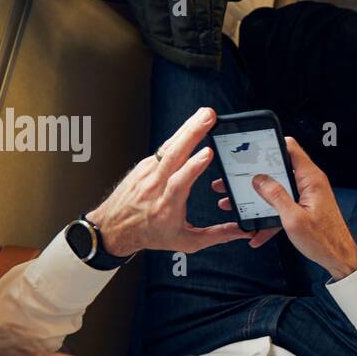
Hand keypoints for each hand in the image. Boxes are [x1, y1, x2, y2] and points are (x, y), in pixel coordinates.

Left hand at [86, 107, 251, 256]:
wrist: (115, 227)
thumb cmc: (150, 234)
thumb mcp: (185, 242)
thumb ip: (216, 235)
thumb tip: (242, 231)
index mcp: (166, 207)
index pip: (179, 183)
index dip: (193, 167)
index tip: (208, 152)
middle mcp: (155, 186)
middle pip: (173, 155)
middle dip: (192, 134)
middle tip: (208, 118)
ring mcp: (148, 173)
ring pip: (169, 146)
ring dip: (187, 128)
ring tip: (205, 114)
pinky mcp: (146, 164)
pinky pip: (165, 147)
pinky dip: (180, 135)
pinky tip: (193, 124)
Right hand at [213, 137, 356, 278]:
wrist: (339, 258)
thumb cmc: (324, 240)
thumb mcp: (294, 218)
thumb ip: (276, 196)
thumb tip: (259, 179)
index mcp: (310, 178)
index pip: (290, 148)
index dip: (270, 145)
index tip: (251, 150)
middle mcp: (309, 182)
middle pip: (279, 168)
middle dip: (256, 174)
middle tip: (235, 177)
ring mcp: (306, 194)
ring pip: (278, 188)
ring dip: (258, 196)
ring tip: (236, 202)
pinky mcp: (304, 206)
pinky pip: (283, 205)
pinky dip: (270, 215)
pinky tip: (256, 232)